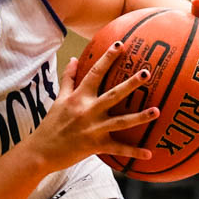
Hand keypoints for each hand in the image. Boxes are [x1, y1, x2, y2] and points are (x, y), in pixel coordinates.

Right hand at [38, 42, 160, 169]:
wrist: (41, 152)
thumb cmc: (51, 124)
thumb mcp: (59, 99)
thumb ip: (68, 79)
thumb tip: (73, 59)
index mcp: (78, 97)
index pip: (94, 73)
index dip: (107, 58)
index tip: (120, 44)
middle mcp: (88, 111)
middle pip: (113, 95)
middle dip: (131, 84)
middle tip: (147, 72)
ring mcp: (93, 129)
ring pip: (121, 122)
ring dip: (140, 117)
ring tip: (157, 111)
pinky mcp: (96, 146)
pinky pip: (118, 149)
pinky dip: (134, 152)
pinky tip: (149, 154)